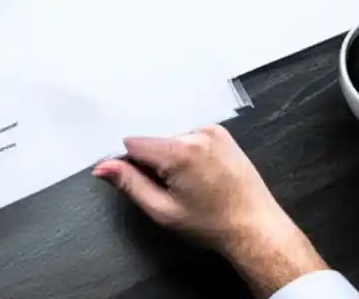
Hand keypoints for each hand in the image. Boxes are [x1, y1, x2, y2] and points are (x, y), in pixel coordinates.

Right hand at [93, 126, 326, 298]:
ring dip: (171, 157)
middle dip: (154, 162)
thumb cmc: (210, 224)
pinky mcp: (222, 133)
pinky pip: (189, 137)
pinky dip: (187, 152)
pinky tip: (201, 173)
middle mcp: (196, 133)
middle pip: (154, 141)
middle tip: (173, 189)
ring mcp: (212, 130)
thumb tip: (101, 166)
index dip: (132, 165)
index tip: (145, 183)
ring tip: (191, 183)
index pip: (134, 144)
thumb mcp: (163, 210)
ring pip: (171, 139)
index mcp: (180, 151)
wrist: (256, 227)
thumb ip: (130, 184)